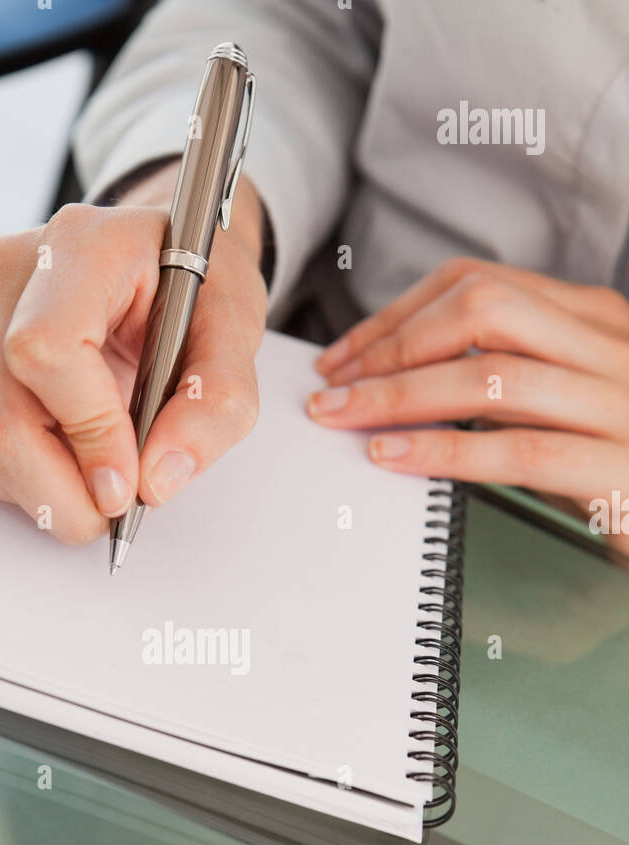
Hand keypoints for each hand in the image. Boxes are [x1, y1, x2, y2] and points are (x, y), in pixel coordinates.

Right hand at [0, 169, 265, 542]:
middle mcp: (10, 276)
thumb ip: (214, 403)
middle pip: (0, 416)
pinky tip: (54, 460)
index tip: (127, 483)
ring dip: (32, 490)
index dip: (87, 433)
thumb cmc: (191, 288)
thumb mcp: (237, 332)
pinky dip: (2, 478)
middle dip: (61, 492)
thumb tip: (158, 479)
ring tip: (91, 477)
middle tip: (115, 509)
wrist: (160, 262)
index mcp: (82, 247)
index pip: (46, 349)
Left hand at [309, 258, 628, 549]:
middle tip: (333, 386)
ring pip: (494, 376)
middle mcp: (614, 348)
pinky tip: (393, 455)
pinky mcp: (623, 472)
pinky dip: (445, 451)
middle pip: (484, 311)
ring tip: (344, 418)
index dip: (399, 314)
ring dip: (402, 395)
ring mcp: (623, 405)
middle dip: (393, 345)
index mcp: (598, 320)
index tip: (343, 355)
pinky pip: (521, 451)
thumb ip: (509, 383)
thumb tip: (406, 382)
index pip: (481, 284)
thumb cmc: (623, 469)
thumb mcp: (567, 408)